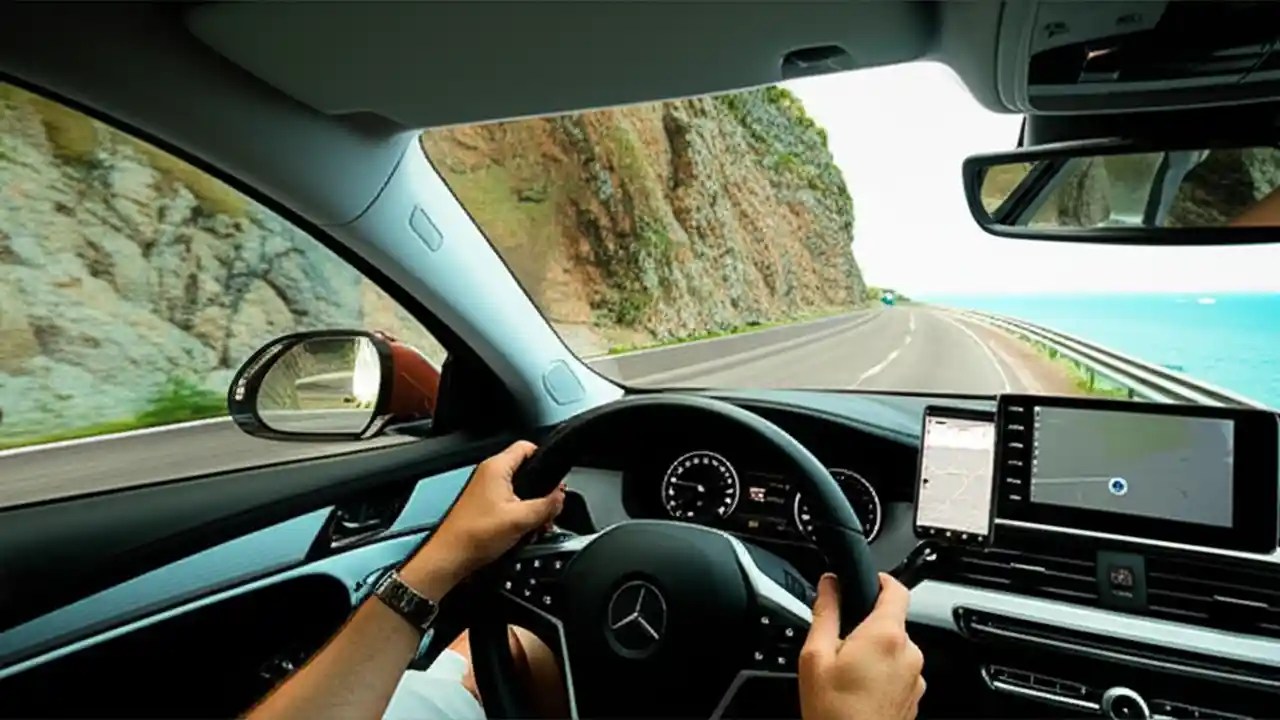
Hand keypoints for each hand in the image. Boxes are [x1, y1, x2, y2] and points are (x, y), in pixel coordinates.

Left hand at [401, 441, 563, 597]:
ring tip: (537, 524)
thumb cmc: (473, 535)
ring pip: (520, 489)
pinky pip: (510, 502)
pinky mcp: (485, 505)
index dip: (546, 459)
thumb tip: (560, 497)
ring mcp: (486, 490)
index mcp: (497, 468)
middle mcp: (489, 474)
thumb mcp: (521, 519)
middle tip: (548, 509)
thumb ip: (546, 505)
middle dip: (542, 491)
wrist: (451, 557)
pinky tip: (524, 530)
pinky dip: (521, 513)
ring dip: (532, 506)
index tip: (556, 479)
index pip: (527, 447)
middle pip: (527, 471)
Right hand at [799, 573, 924, 719]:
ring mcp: (915, 678)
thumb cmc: (834, 713)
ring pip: (894, 649)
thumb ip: (825, 612)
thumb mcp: (815, 655)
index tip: (864, 581)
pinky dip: (880, 674)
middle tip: (838, 643)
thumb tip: (829, 584)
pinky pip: (898, 673)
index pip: (896, 588)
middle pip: (891, 622)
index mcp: (887, 635)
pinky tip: (857, 691)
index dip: (879, 579)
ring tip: (845, 674)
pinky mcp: (914, 698)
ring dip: (873, 653)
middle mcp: (909, 654)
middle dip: (865, 627)